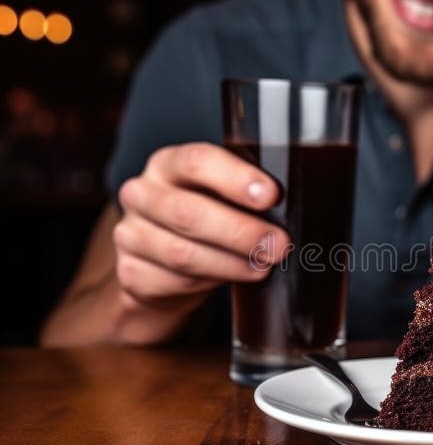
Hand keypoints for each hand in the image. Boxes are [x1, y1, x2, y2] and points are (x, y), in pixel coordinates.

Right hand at [113, 142, 289, 307]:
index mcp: (169, 164)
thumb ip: (246, 194)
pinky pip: (175, 281)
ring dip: (232, 263)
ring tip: (263, 265)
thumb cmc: (206, 219)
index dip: (236, 178)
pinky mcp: (132, 273)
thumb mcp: (223, 196)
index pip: (197, 161)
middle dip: (241, 232)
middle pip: (189, 212)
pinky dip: (212, 282)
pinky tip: (235, 277)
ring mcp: (130, 234)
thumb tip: (289, 208)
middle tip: (279, 244)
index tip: (271, 195)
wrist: (162, 265)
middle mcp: (142, 194)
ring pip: (183, 253)